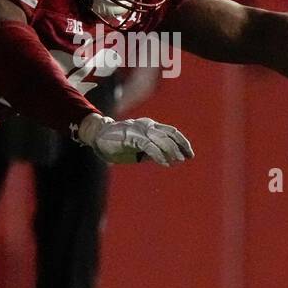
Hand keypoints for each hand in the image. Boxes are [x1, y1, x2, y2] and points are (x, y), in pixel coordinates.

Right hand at [75, 112, 194, 165]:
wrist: (98, 136)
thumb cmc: (118, 143)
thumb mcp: (138, 148)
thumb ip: (151, 150)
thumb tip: (166, 158)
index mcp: (150, 125)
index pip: (171, 132)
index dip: (182, 142)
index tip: (189, 154)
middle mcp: (147, 125)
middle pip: (170, 133)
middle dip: (180, 146)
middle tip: (187, 158)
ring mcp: (139, 130)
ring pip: (162, 139)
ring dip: (171, 151)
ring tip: (177, 161)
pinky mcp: (132, 136)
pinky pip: (149, 146)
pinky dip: (159, 155)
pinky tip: (164, 163)